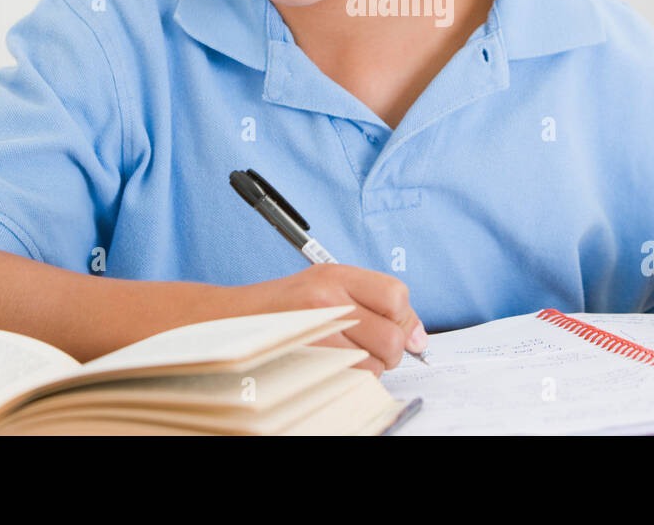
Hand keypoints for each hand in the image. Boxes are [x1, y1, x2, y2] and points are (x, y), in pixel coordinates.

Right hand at [239, 263, 427, 375]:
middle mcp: (327, 299)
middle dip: (391, 350)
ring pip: (376, 363)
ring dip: (371, 366)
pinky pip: (353, 378)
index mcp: (335, 275)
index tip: (397, 328)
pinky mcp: (308, 360)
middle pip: (391, 336)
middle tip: (372, 347)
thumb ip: (376, 301)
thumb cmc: (284, 306)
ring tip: (347, 353)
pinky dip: (353, 377)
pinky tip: (335, 364)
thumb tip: (419, 338)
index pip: (396, 296)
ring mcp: (316, 331)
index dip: (404, 318)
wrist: (234, 321)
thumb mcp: (328, 285)